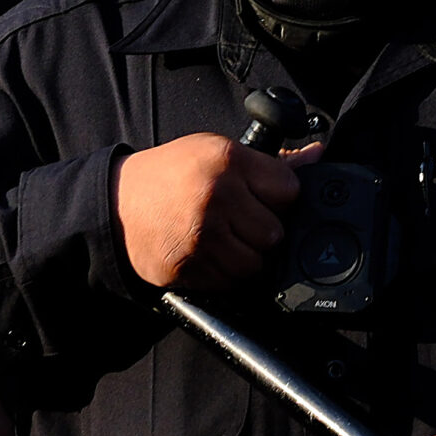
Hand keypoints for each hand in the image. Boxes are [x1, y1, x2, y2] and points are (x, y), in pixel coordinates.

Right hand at [112, 133, 320, 289]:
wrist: (118, 206)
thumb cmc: (169, 175)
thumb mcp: (215, 152)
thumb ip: (269, 161)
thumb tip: (317, 158)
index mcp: (227, 160)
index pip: (289, 190)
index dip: (279, 197)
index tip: (262, 197)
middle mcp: (217, 196)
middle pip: (275, 232)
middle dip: (262, 230)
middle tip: (238, 220)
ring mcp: (203, 235)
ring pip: (257, 264)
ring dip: (245, 256)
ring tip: (223, 238)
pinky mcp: (190, 267)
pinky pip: (231, 283)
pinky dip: (225, 274)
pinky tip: (208, 253)